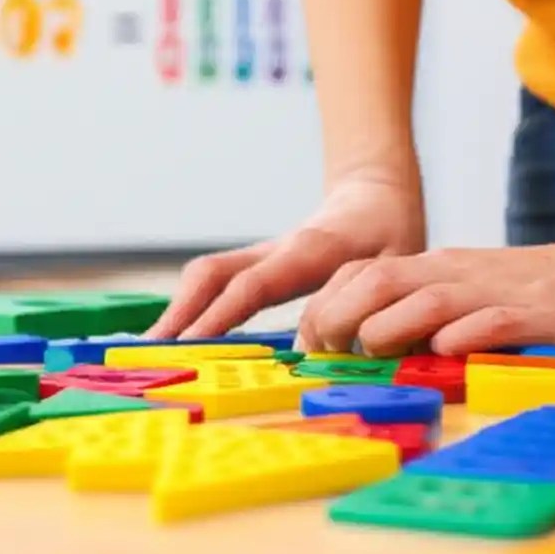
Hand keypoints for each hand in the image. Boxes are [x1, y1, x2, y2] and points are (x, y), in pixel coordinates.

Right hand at [146, 173, 425, 338]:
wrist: (375, 198)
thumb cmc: (392, 238)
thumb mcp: (400, 271)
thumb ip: (376, 309)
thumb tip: (345, 355)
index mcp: (309, 252)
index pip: (253, 285)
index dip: (219, 315)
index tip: (189, 345)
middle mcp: (273, 250)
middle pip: (211, 273)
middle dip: (180, 312)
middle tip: (153, 352)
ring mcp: (259, 256)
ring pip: (205, 276)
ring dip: (177, 312)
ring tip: (155, 352)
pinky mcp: (254, 266)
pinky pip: (213, 284)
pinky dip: (190, 309)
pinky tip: (179, 339)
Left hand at [299, 225, 554, 355]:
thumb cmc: (527, 291)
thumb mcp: (460, 294)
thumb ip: (415, 313)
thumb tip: (358, 347)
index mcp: (433, 269)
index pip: (360, 274)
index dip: (323, 306)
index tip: (305, 345)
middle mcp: (454, 274)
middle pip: (379, 281)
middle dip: (339, 315)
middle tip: (324, 352)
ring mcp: (493, 292)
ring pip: (426, 300)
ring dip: (388, 327)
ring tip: (370, 352)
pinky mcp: (536, 314)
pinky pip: (493, 322)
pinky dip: (464, 336)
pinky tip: (444, 352)